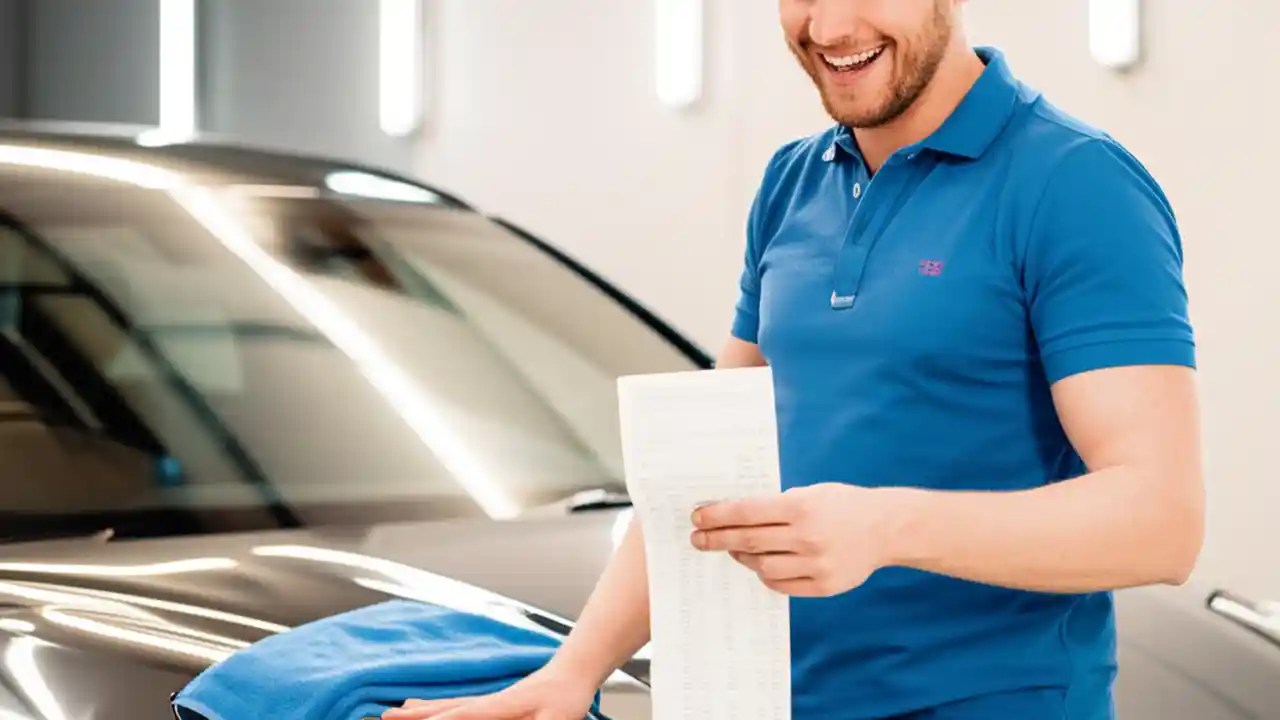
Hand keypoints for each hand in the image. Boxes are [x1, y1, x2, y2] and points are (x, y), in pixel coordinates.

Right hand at [381, 665, 597, 719]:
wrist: (575, 670)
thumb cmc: (567, 696)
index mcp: (499, 707)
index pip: (459, 714)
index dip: (433, 718)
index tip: (405, 718)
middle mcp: (488, 701)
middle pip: (444, 708)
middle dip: (416, 713)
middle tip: (385, 715)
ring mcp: (489, 700)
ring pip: (448, 705)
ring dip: (423, 708)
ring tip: (399, 709)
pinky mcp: (495, 702)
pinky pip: (459, 705)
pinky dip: (439, 706)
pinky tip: (432, 707)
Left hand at [690, 483, 905, 596]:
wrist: (886, 528)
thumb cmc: (843, 504)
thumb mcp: (810, 492)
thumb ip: (776, 505)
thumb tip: (733, 515)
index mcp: (801, 507)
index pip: (746, 512)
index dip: (717, 516)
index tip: (697, 518)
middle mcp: (807, 537)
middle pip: (748, 540)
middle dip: (717, 539)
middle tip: (698, 539)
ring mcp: (816, 564)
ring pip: (762, 566)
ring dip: (741, 556)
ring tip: (733, 548)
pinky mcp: (823, 585)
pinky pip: (781, 584)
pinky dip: (765, 575)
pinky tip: (759, 564)